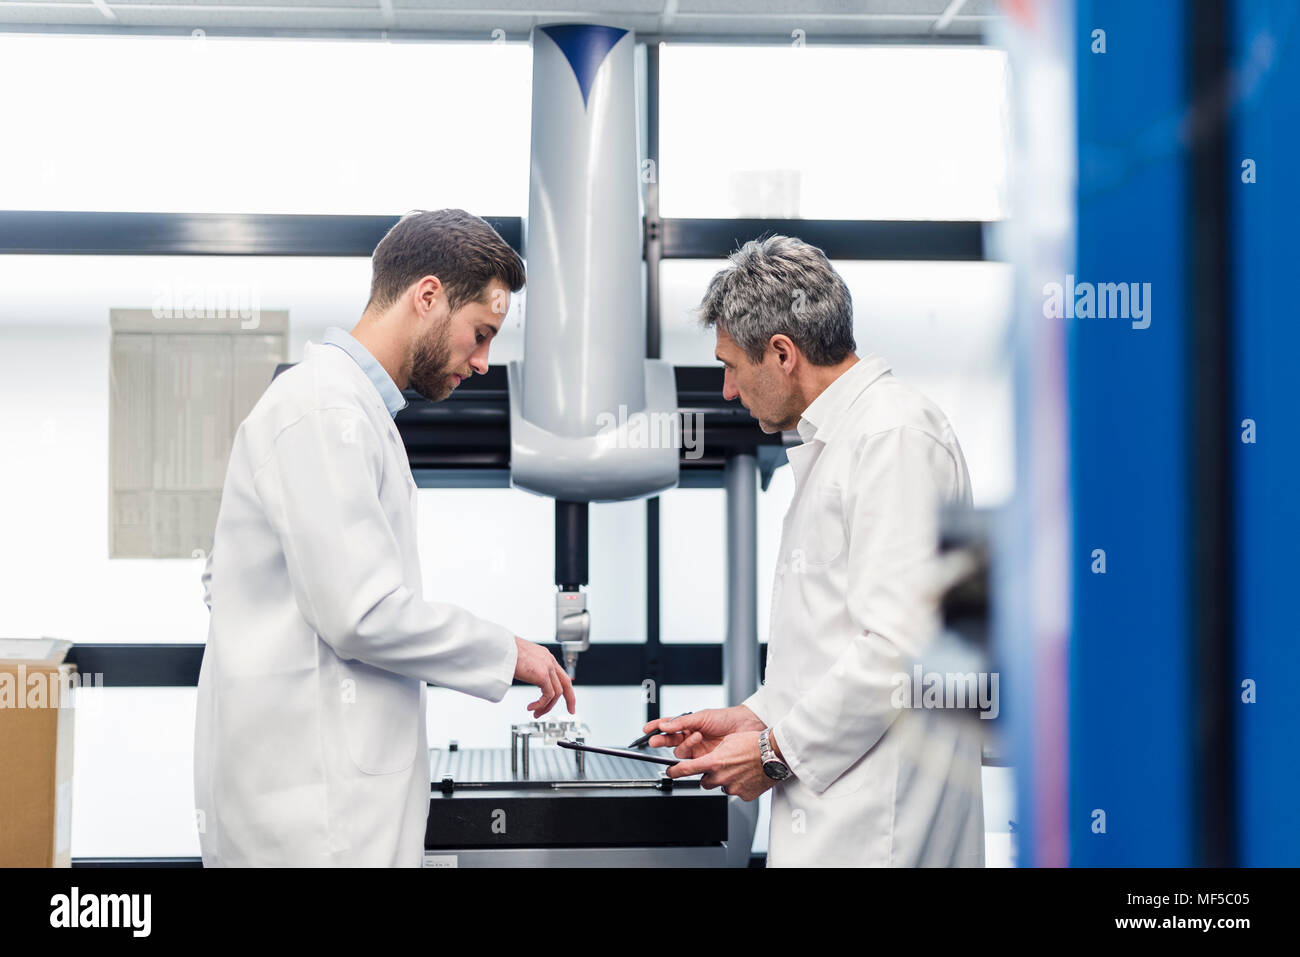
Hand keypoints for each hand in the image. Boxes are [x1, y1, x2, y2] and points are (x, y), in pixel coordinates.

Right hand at [513, 638, 575, 718]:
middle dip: (570, 699)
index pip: (561, 674)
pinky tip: (531, 708)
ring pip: (557, 692)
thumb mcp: (522, 660)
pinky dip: (541, 704)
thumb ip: (528, 668)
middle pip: (566, 683)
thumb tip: (525, 676)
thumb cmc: (505, 652)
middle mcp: (549, 660)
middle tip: (570, 710)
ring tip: (536, 713)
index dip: (565, 687)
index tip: (566, 697)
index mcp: (545, 656)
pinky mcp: (542, 674)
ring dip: (547, 706)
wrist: (499, 646)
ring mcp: (547, 666)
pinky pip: (548, 695)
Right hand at [641, 705, 763, 757]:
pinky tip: (698, 744)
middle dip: (660, 741)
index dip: (655, 728)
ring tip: (696, 735)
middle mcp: (689, 738)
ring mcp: (696, 750)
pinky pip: (691, 762)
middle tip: (654, 741)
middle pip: (669, 742)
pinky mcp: (704, 760)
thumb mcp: (701, 717)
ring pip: (680, 752)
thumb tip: (664, 725)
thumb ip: (681, 722)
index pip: (667, 726)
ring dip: (685, 744)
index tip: (646, 730)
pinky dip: (692, 754)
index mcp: (687, 725)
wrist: (744, 727)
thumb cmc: (724, 718)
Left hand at [666, 730, 773, 800]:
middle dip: (708, 775)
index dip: (674, 772)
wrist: (774, 753)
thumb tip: (710, 756)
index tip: (670, 772)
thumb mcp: (728, 741)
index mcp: (714, 762)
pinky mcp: (743, 795)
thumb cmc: (753, 743)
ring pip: (720, 786)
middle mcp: (720, 777)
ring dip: (724, 779)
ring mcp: (732, 788)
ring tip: (737, 768)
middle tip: (720, 766)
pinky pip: (735, 791)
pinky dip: (738, 785)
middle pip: (704, 781)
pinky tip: (746, 776)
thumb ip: (715, 751)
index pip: (686, 769)